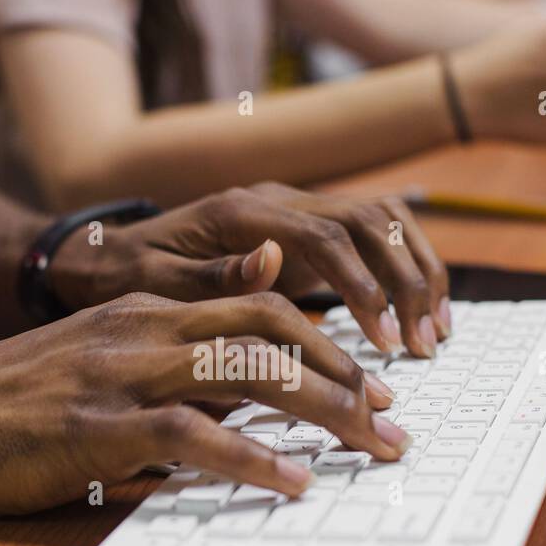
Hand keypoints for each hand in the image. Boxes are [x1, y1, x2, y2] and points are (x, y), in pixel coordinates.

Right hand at [0, 292, 407, 517]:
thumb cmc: (13, 403)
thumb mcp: (101, 366)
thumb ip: (169, 367)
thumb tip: (243, 397)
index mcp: (150, 308)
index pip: (264, 307)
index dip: (329, 343)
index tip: (370, 386)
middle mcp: (147, 326)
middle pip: (276, 332)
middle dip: (347, 376)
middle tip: (393, 423)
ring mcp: (124, 372)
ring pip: (252, 374)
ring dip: (326, 413)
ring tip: (373, 449)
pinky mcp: (100, 425)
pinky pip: (196, 437)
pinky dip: (255, 461)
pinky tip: (295, 484)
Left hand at [46, 183, 449, 357]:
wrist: (108, 254)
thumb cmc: (126, 275)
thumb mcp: (152, 282)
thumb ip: (212, 274)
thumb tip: (273, 260)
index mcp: (242, 212)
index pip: (325, 235)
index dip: (362, 287)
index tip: (382, 342)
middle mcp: (277, 201)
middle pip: (369, 220)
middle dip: (407, 281)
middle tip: (424, 345)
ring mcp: (295, 212)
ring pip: (382, 220)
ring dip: (418, 271)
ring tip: (436, 332)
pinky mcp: (305, 232)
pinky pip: (372, 237)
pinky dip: (405, 268)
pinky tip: (420, 314)